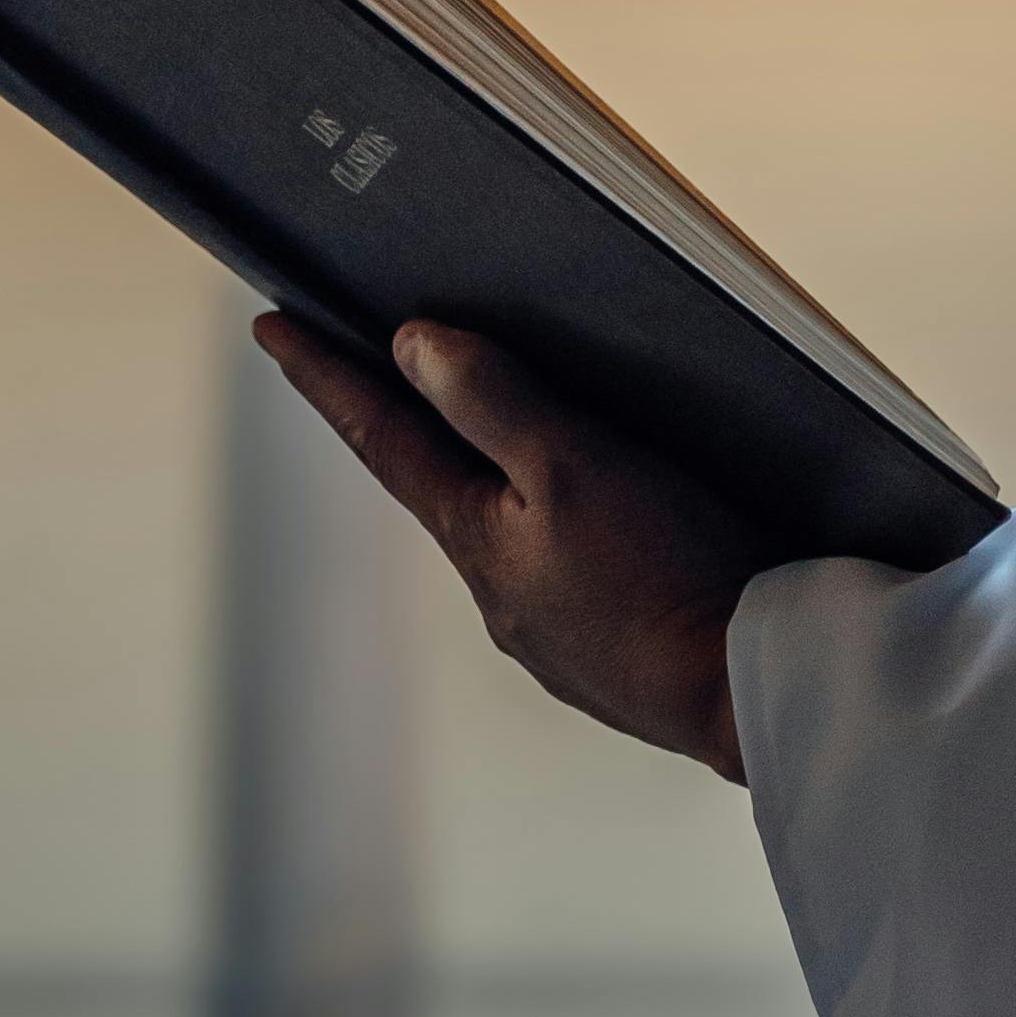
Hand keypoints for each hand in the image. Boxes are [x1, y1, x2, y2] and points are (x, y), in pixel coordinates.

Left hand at [252, 312, 770, 774]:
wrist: (745, 692)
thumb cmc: (665, 577)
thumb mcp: (574, 462)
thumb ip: (493, 401)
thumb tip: (411, 347)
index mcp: (476, 536)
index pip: (382, 437)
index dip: (325, 375)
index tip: (270, 324)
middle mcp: (499, 590)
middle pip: (438, 486)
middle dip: (408, 427)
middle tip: (372, 371)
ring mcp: (552, 631)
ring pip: (505, 537)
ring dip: (493, 487)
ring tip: (505, 444)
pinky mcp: (610, 655)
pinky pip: (566, 576)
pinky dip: (562, 537)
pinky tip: (603, 531)